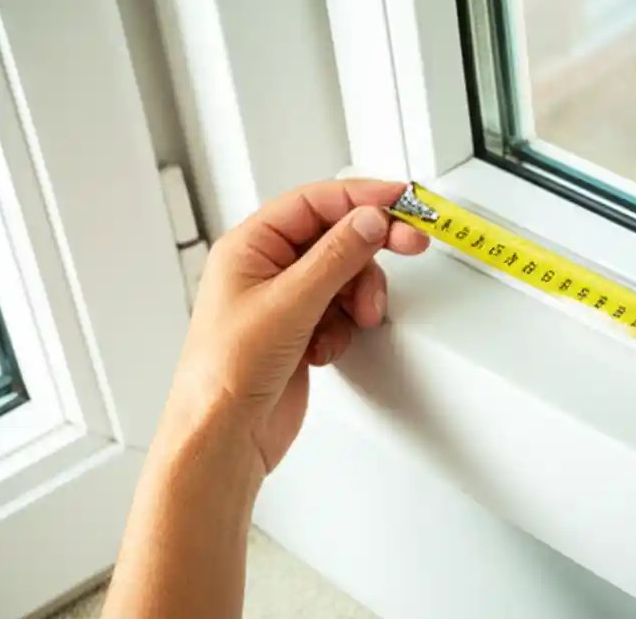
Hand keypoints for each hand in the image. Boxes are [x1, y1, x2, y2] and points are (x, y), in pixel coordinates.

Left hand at [165, 179, 429, 473]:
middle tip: (411, 244)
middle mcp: (266, 269)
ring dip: (360, 296)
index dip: (361, 197)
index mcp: (250, 247)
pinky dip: (345, 326)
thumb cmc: (225, 373)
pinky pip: (342, 310)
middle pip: (336, 237)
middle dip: (370, 248)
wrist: (224, 437)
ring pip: (345, 276)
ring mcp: (286, 301)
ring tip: (358, 318)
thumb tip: (368, 219)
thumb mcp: (289, 303)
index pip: (315, 202)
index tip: (401, 200)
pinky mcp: (302, 331)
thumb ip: (335, 256)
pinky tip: (327, 346)